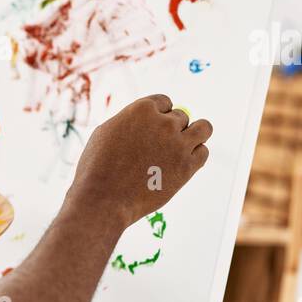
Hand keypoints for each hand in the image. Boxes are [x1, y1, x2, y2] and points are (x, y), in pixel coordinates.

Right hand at [70, 94, 211, 226]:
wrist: (103, 198)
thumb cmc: (98, 167)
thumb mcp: (107, 132)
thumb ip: (130, 120)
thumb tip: (148, 117)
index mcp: (142, 109)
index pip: (164, 102)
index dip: (159, 115)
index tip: (152, 129)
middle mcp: (164, 122)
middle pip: (181, 117)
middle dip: (170, 130)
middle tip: (156, 148)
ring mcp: (178, 144)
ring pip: (203, 128)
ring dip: (195, 135)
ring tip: (183, 147)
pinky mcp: (187, 166)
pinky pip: (203, 152)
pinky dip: (196, 155)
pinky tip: (182, 163)